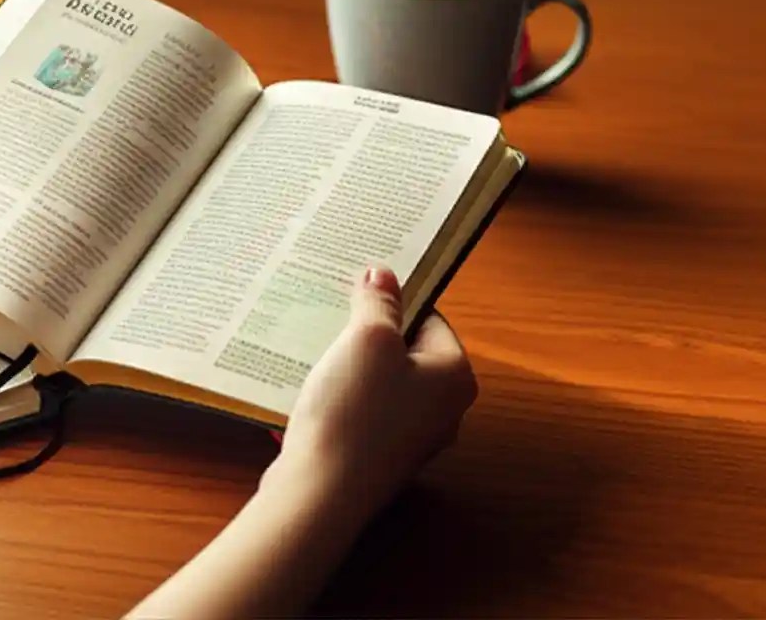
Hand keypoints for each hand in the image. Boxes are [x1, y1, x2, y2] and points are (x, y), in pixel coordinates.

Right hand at [271, 265, 476, 522]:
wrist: (321, 493)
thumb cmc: (354, 411)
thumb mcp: (367, 340)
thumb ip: (379, 301)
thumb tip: (384, 273)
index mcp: (454, 375)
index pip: (429, 318)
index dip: (391, 302)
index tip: (356, 292)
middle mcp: (443, 409)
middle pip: (405, 353)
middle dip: (366, 336)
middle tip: (332, 320)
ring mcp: (412, 438)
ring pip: (381, 384)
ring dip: (348, 368)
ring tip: (314, 354)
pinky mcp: (379, 457)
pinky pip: (362, 414)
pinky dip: (340, 401)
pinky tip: (310, 395)